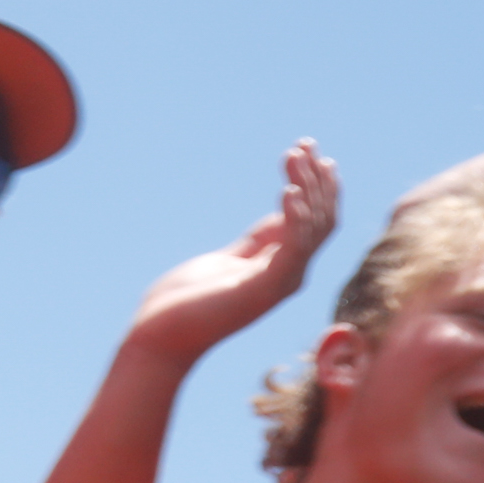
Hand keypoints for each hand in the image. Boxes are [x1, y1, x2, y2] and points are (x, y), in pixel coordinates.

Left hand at [129, 142, 342, 362]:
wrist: (160, 339)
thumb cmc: (184, 304)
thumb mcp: (228, 262)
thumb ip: (254, 244)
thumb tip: (276, 221)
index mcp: (282, 268)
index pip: (317, 222)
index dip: (319, 186)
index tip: (310, 152)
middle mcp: (290, 275)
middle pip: (322, 220)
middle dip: (317, 178)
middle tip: (305, 143)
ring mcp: (280, 283)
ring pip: (315, 228)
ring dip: (308, 187)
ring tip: (294, 155)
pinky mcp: (264, 287)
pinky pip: (294, 247)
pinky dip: (296, 217)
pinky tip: (287, 190)